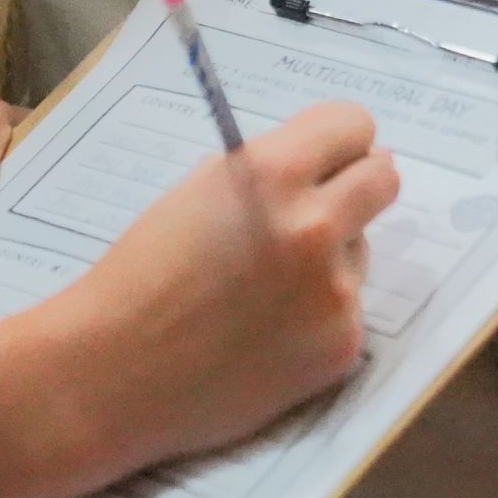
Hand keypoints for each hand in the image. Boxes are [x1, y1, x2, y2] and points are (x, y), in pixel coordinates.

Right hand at [59, 101, 398, 469]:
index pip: (353, 125)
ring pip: (361, 251)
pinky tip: (266, 334)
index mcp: (272, 174)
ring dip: (330, 258)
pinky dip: (317, 316)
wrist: (114, 372)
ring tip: (263, 291)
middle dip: (357, 186)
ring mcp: (334, 292)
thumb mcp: (201, 190)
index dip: (337, 141)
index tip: (326, 158)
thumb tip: (329, 168)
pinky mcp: (341, 347)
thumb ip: (269, 172)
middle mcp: (314, 226)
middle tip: (324, 206)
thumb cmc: (142, 274)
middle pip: (383, 180)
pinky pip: (347, 310)